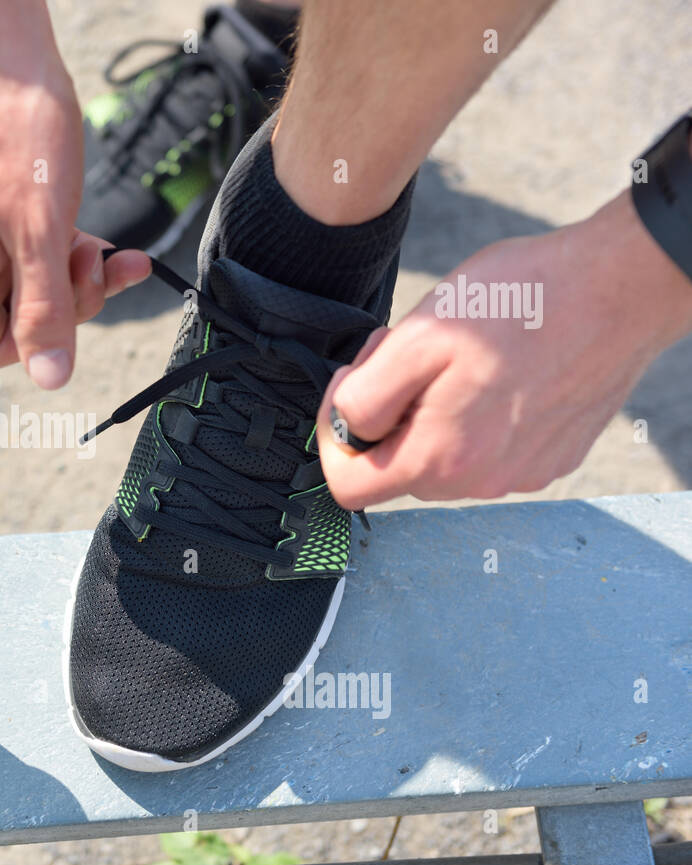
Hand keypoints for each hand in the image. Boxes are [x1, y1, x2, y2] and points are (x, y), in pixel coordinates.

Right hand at [0, 0, 149, 388]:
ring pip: (19, 271)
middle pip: (10, 312)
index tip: (73, 299)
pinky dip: (52, 232)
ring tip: (98, 232)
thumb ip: (45, 309)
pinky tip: (74, 207)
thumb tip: (49, 379)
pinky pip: (14, 235)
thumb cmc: (14, 132)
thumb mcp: (41, 232)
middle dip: (66, 294)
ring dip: (66, 261)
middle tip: (100, 256)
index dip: (37, 342)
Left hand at [317, 191, 691, 508]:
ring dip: (427, 414)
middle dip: (386, 416)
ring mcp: (520, 474)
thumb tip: (347, 429)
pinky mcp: (549, 458)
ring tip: (454, 358)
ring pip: (439, 461)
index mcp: (441, 458)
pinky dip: (472, 416)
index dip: (334, 436)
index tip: (353, 386)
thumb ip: (366, 397)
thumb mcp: (417, 336)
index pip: (348, 487)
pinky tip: (494, 370)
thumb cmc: (521, 300)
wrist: (622, 286)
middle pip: (394, 471)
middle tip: (406, 354)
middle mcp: (481, 481)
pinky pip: (484, 451)